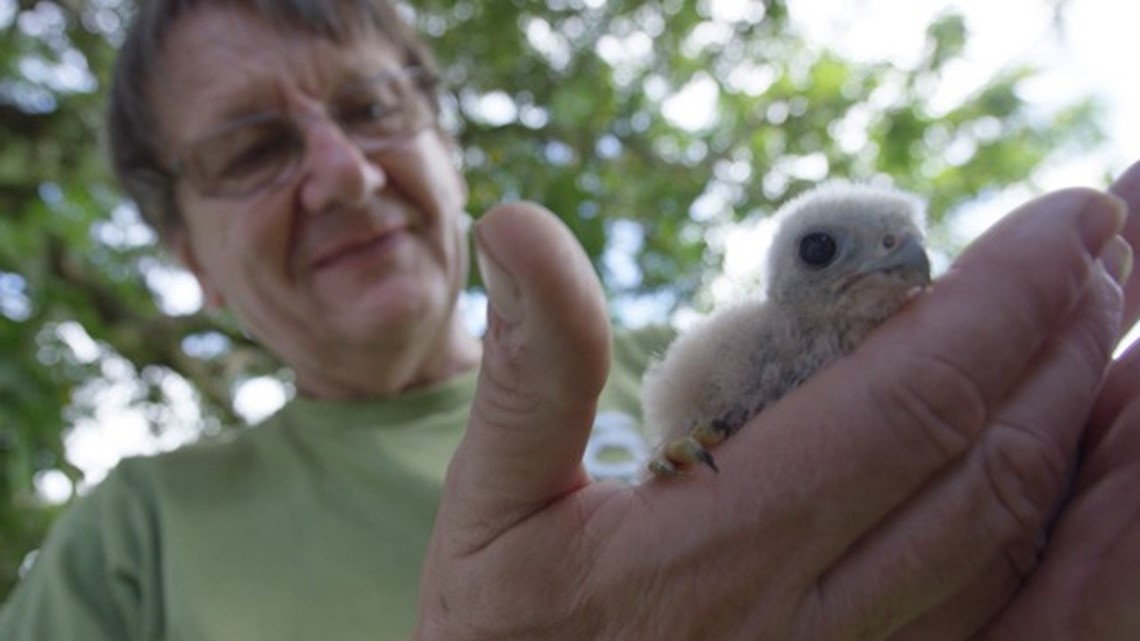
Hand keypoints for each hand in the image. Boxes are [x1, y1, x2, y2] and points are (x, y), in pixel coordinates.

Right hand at [416, 180, 1127, 639]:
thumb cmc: (508, 635)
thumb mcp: (493, 507)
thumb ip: (530, 372)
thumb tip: (518, 225)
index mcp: (716, 557)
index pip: (904, 406)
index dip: (1000, 301)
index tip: (1065, 215)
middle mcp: (814, 626)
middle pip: (993, 466)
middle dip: (1068, 337)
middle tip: (1108, 243)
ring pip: (1035, 551)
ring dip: (1104, 430)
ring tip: (1129, 325)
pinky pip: (1033, 629)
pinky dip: (1101, 545)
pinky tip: (1119, 474)